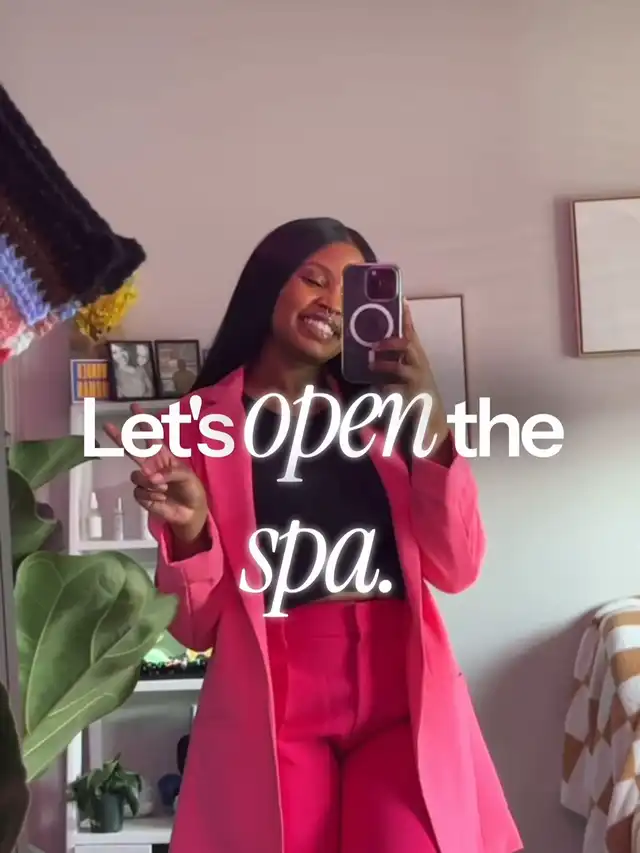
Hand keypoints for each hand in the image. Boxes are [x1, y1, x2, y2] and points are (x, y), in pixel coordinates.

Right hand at [103, 404, 207, 539]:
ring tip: (165, 489)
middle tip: (107, 426)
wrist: (191, 512)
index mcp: (163, 456)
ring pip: (136, 476)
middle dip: (119, 438)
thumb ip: (170, 472)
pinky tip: (161, 498)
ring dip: (151, 483)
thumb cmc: (192, 490)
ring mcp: (145, 480)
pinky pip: (138, 491)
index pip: (151, 436)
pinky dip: (150, 496)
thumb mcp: (187, 476)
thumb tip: (150, 476)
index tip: (133, 407)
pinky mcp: (141, 495)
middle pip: (131, 450)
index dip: (143, 422)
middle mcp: (151, 465)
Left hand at [372, 301, 449, 452]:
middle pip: (408, 342)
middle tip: (375, 342)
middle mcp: (419, 363)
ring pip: (402, 363)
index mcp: (416, 357)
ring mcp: (418, 377)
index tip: (402, 300)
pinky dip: (385, 383)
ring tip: (371, 362)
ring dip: (385, 360)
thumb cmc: (415, 394)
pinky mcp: (414, 392)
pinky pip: (397, 384)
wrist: (431, 418)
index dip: (406, 317)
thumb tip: (370, 356)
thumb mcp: (403, 375)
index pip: (411, 332)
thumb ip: (392, 364)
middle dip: (392, 339)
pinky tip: (377, 384)